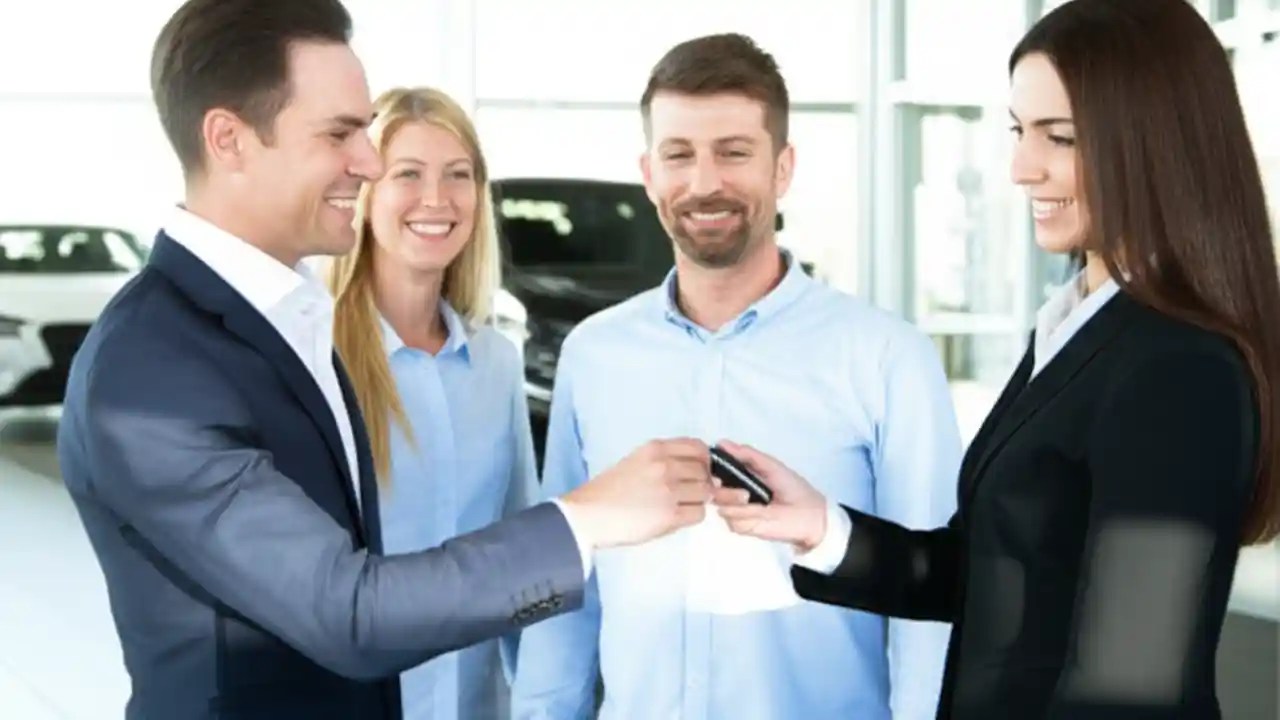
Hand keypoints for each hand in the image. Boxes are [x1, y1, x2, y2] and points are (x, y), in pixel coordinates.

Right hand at [561, 438, 711, 548]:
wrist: (588, 515)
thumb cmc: (609, 492)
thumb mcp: (637, 461)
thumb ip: (666, 460)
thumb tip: (703, 472)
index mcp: (655, 449)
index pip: (699, 448)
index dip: (704, 461)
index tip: (698, 471)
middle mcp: (664, 466)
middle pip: (705, 472)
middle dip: (702, 483)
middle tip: (688, 493)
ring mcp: (668, 490)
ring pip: (706, 493)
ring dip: (697, 501)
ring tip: (679, 506)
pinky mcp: (669, 515)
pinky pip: (698, 514)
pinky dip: (691, 517)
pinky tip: (675, 517)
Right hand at [710, 440, 827, 552]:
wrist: (810, 516)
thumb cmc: (793, 488)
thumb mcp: (771, 466)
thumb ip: (748, 455)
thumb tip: (721, 443)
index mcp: (740, 476)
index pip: (715, 471)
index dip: (710, 468)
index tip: (712, 465)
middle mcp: (734, 493)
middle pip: (712, 490)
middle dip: (721, 488)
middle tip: (737, 489)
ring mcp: (737, 511)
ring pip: (720, 506)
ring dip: (734, 502)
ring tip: (751, 500)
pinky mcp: (743, 528)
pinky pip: (732, 521)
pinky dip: (744, 516)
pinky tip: (759, 514)